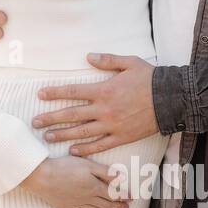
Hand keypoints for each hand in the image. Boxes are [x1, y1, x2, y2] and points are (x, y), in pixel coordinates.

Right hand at [22, 155, 130, 207]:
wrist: (41, 177)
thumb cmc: (64, 167)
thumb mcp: (87, 165)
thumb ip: (105, 172)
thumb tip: (122, 178)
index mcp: (94, 187)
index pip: (113, 194)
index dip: (124, 196)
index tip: (132, 198)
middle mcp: (87, 198)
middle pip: (106, 203)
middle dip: (118, 205)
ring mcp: (75, 204)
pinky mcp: (64, 206)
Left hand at [31, 54, 159, 155]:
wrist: (173, 99)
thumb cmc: (151, 79)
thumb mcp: (129, 62)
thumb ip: (107, 60)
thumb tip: (88, 57)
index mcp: (104, 90)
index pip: (73, 91)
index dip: (55, 93)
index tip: (40, 95)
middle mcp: (105, 109)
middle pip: (72, 114)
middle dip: (51, 118)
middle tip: (34, 123)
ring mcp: (113, 125)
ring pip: (82, 132)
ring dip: (63, 135)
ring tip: (47, 137)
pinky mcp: (122, 136)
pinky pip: (101, 145)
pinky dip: (86, 149)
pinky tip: (73, 151)